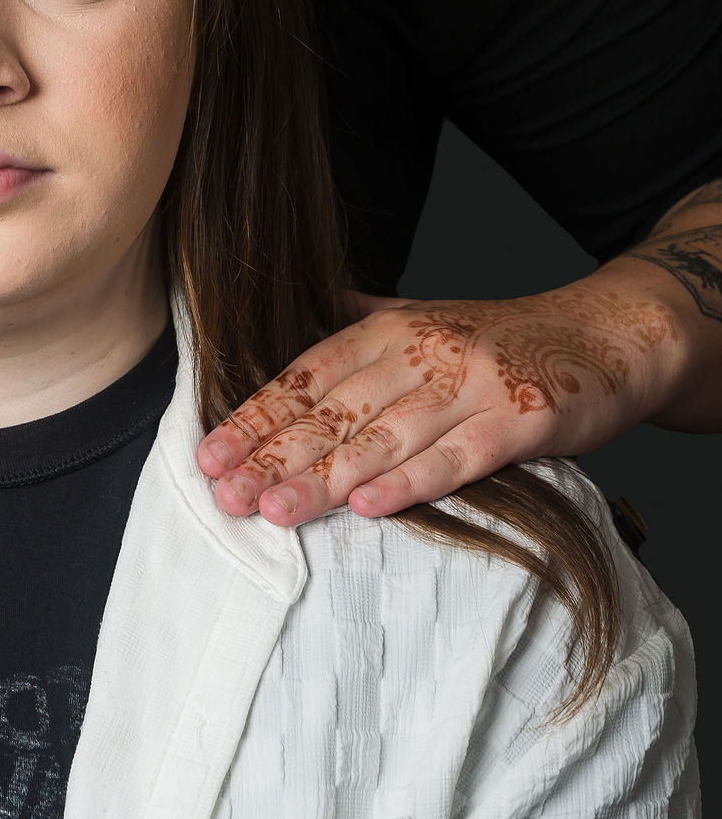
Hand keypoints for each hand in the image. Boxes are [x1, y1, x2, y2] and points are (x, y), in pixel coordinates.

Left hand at [195, 271, 684, 525]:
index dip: (256, 416)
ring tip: (274, 510)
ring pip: (385, 437)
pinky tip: (369, 506)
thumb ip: (359, 318)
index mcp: (391, 327)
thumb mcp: (425, 313)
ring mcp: (473, 385)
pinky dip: (411, 482)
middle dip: (274, 454)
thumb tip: (289, 309)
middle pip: (334, 410)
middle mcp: (424, 351)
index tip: (209, 453)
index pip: (307, 375)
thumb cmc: (507, 337)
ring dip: (324, 477)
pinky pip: (458, 456)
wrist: (609, 334)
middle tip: (222, 493)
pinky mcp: (522, 421)